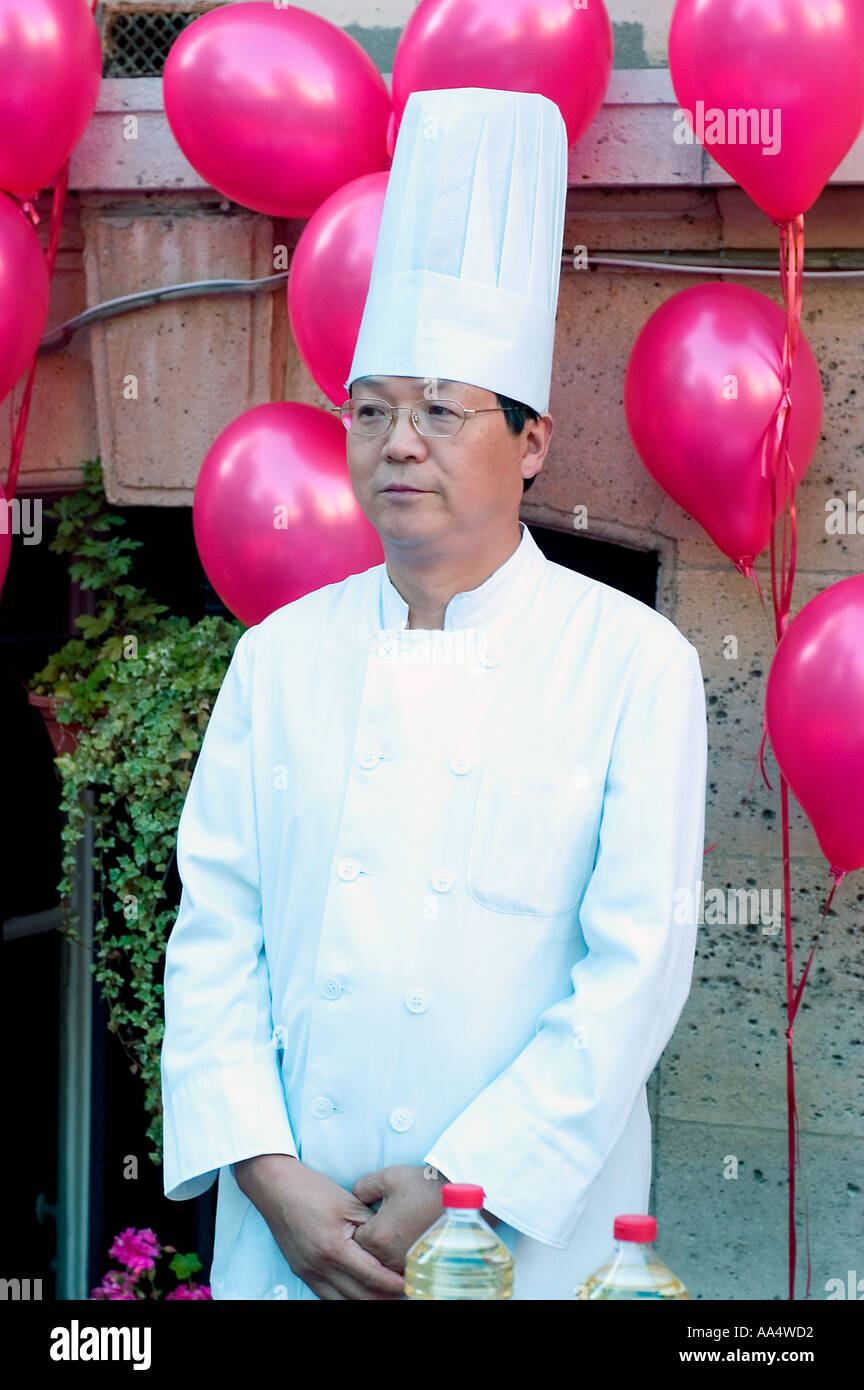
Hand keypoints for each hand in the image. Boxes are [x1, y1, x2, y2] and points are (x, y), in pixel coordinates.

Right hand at [233, 1154, 404, 1300]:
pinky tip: (359, 1291)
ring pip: (340, 1302)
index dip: (393, 1284)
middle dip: (383, 1298)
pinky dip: (344, 1297)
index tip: (410, 1284)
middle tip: (404, 1292)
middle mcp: (318, 1267)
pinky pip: (326, 1295)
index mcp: (333, 1248)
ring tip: (384, 1295)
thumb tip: (392, 1243)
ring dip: (364, 1300)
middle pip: (358, 1297)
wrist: (276, 1188)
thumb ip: (371, 1226)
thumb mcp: (349, 1203)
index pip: (371, 1277)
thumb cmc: (313, 1191)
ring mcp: (307, 1272)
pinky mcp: (301, 1271)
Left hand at [351, 1165, 448, 1274]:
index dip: (359, 1227)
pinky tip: (410, 1241)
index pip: (353, 1240)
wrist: (463, 1199)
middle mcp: (389, 1259)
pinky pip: (401, 1269)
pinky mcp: (422, 1269)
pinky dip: (401, 1258)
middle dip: (371, 1241)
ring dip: (386, 1252)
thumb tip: (356, 1197)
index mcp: (377, 1237)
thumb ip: (363, 1187)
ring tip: (399, 1231)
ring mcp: (406, 1267)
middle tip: (385, 1223)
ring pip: (384, 1265)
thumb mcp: (390, 1177)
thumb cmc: (426, 1187)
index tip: (370, 1216)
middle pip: (367, 1256)